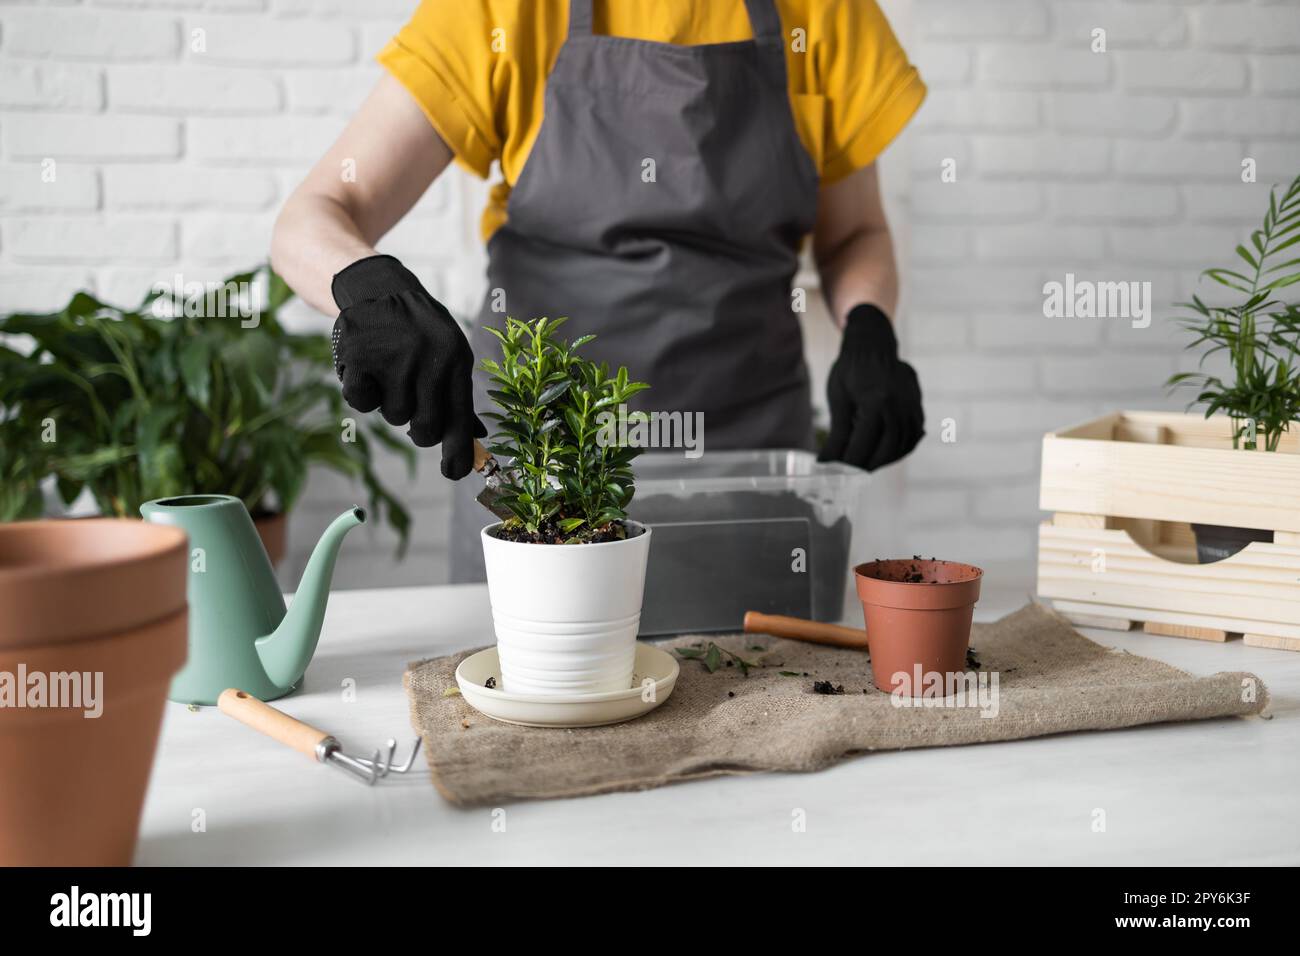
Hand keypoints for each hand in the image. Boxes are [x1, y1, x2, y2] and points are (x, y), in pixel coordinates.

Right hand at [331, 254, 484, 478]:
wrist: (378, 288)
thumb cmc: (419, 330)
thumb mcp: (449, 353)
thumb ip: (458, 395)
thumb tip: (477, 439)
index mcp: (456, 360)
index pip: (460, 418)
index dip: (458, 451)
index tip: (454, 473)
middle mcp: (429, 359)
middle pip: (425, 428)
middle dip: (419, 428)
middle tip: (412, 404)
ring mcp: (393, 357)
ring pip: (393, 416)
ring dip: (389, 402)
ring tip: (390, 369)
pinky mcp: (359, 356)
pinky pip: (361, 402)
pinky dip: (362, 392)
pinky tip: (368, 368)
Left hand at [818, 304, 923, 470]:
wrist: (873, 345)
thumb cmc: (850, 370)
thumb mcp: (838, 399)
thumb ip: (837, 434)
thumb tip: (827, 462)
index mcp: (876, 402)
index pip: (863, 443)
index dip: (849, 462)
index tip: (837, 472)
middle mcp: (899, 405)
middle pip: (887, 449)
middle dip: (868, 465)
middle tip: (852, 474)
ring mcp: (912, 406)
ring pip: (903, 445)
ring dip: (885, 460)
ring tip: (867, 465)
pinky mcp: (917, 406)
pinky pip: (913, 436)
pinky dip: (899, 449)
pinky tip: (885, 453)